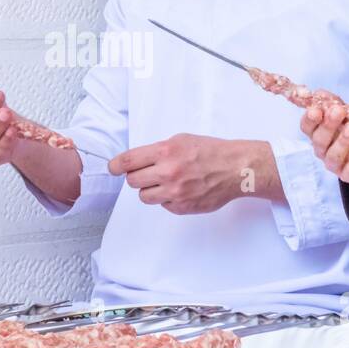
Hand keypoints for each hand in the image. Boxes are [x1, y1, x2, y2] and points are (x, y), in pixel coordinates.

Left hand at [108, 134, 263, 215]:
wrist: (235, 169)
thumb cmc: (211, 152)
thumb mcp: (181, 140)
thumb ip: (158, 150)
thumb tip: (136, 161)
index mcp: (166, 151)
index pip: (129, 161)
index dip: (116, 166)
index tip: (112, 168)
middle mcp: (168, 172)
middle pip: (133, 181)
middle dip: (136, 177)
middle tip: (146, 174)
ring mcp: (175, 192)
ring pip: (144, 196)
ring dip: (150, 190)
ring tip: (165, 182)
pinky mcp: (182, 207)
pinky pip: (162, 205)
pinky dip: (167, 199)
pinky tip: (181, 189)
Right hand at [300, 101, 348, 210]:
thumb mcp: (347, 117)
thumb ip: (336, 105)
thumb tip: (321, 92)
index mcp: (318, 134)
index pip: (306, 127)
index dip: (309, 119)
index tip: (316, 109)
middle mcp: (322, 150)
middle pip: (318, 140)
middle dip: (327, 125)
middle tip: (337, 111)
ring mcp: (334, 165)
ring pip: (333, 155)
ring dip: (342, 140)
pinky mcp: (348, 175)